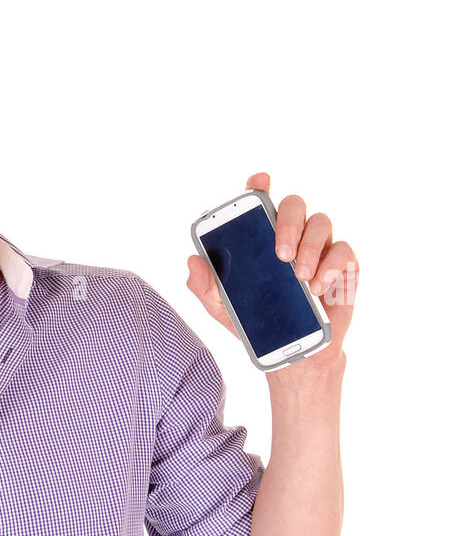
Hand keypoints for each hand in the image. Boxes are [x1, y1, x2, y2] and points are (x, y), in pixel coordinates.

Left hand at [186, 172, 357, 370]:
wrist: (294, 353)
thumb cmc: (259, 323)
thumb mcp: (224, 309)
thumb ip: (205, 287)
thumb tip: (192, 261)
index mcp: (263, 238)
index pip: (263, 202)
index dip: (260, 187)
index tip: (260, 182)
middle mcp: (294, 235)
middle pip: (295, 205)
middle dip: (288, 223)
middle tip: (280, 254)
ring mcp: (320, 248)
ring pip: (321, 223)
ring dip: (309, 247)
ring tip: (298, 276)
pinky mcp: (343, 266)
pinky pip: (343, 252)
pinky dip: (331, 266)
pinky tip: (317, 286)